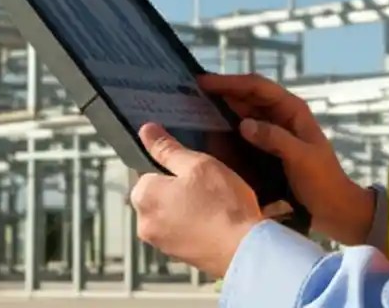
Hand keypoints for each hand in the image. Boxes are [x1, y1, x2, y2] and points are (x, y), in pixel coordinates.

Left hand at [130, 122, 263, 277]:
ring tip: (214, 205)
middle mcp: (144, 222)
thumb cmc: (222, 205)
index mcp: (143, 196)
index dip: (173, 167)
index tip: (193, 170)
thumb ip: (168, 148)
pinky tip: (215, 222)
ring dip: (187, 207)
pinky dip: (195, 226)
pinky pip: (182, 232)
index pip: (148, 170)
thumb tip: (146, 131)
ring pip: (171, 213)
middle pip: (159, 193)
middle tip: (207, 186)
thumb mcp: (198, 164)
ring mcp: (160, 243)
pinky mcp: (177, 256)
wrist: (244, 249)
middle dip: (179, 188)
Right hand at [198, 73, 375, 245]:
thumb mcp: (302, 159)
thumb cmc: (323, 181)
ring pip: (243, 111)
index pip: (257, 87)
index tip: (204, 83)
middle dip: (222, 91)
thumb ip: (275, 139)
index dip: (230, 83)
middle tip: (191, 92)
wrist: (335, 207)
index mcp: (293, 110)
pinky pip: (244, 130)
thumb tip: (244, 124)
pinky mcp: (268, 146)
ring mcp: (274, 130)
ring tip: (194, 106)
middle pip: (247, 96)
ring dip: (222, 107)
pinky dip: (227, 127)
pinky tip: (209, 130)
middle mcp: (282, 115)